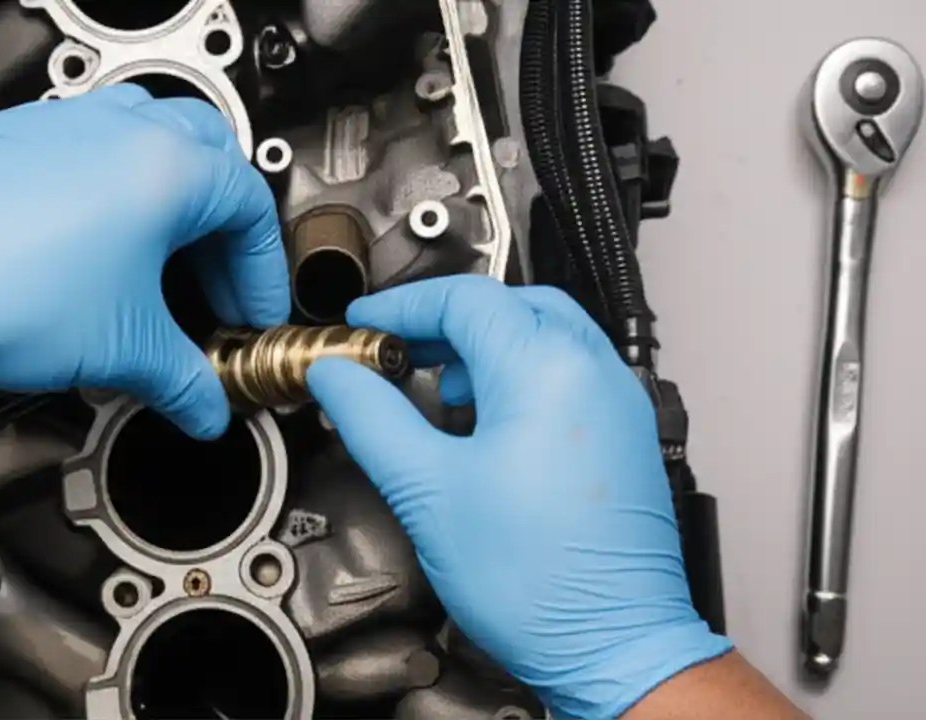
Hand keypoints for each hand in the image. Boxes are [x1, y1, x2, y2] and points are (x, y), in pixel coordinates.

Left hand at [0, 85, 287, 438]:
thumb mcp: (120, 350)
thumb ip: (182, 382)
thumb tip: (204, 406)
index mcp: (167, 169)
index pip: (251, 210)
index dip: (263, 273)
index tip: (251, 312)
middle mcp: (123, 131)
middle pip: (212, 165)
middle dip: (224, 233)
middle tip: (217, 286)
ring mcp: (70, 127)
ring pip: (152, 147)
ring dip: (172, 207)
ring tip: (162, 267)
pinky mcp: (23, 138)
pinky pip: (95, 155)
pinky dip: (117, 197)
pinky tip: (99, 252)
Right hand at [307, 276, 731, 718]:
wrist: (615, 646)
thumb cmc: (539, 581)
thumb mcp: (426, 489)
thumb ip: (372, 417)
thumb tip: (337, 376)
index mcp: (546, 369)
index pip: (463, 299)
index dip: (402, 306)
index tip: (364, 325)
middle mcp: (593, 372)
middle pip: (508, 305)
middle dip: (444, 320)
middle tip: (396, 347)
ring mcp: (617, 402)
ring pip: (542, 335)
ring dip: (482, 346)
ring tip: (436, 387)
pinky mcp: (622, 436)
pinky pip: (566, 373)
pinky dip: (518, 375)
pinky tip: (483, 421)